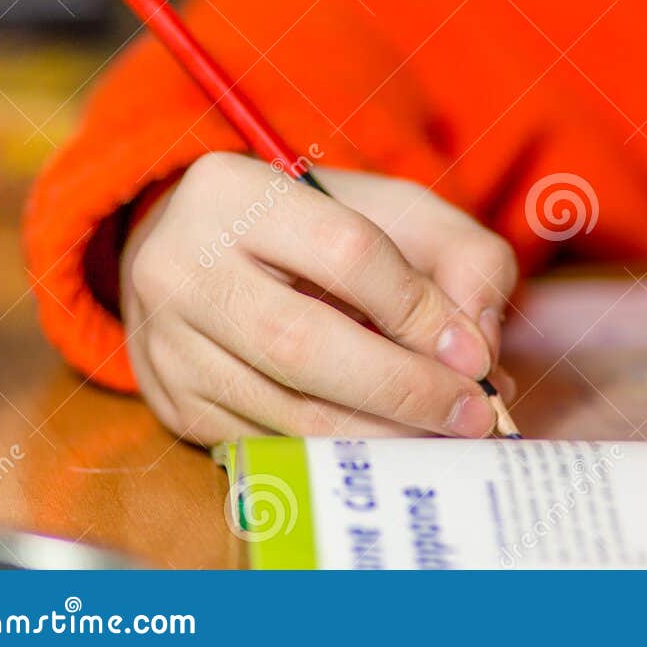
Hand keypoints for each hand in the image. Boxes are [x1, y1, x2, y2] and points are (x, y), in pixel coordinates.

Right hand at [120, 152, 517, 444]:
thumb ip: (462, 258)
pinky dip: (340, 453)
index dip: (418, 311)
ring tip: (443, 434)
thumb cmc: (321, 226)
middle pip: (303, 345)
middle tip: (473, 414)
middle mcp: (181, 266)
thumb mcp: (400, 210)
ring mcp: (167, 343)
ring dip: (381, 434)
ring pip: (284, 410)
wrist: (212, 248)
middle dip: (403, 389)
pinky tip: (390, 444)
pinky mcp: (173, 404)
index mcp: (236, 192)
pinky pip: (267, 447)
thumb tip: (479, 347)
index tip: (474, 353)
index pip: (345, 253)